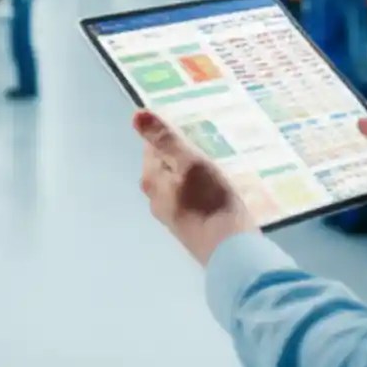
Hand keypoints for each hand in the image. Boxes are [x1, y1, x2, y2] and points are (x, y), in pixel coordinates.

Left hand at [133, 111, 258, 264]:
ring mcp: (171, 215)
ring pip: (178, 182)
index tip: (192, 126)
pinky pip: (191, 197)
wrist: (230, 252)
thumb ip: (165, 139)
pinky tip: (219, 187)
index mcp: (151, 179)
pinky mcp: (189, 226)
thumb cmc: (210, 201)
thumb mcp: (189, 162)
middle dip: (182, 152)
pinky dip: (201, 188)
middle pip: (165, 165)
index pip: (152, 146)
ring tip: (217, 161)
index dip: (170, 134)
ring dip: (193, 171)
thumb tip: (136, 114)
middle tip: (208, 141)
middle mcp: (155, 198)